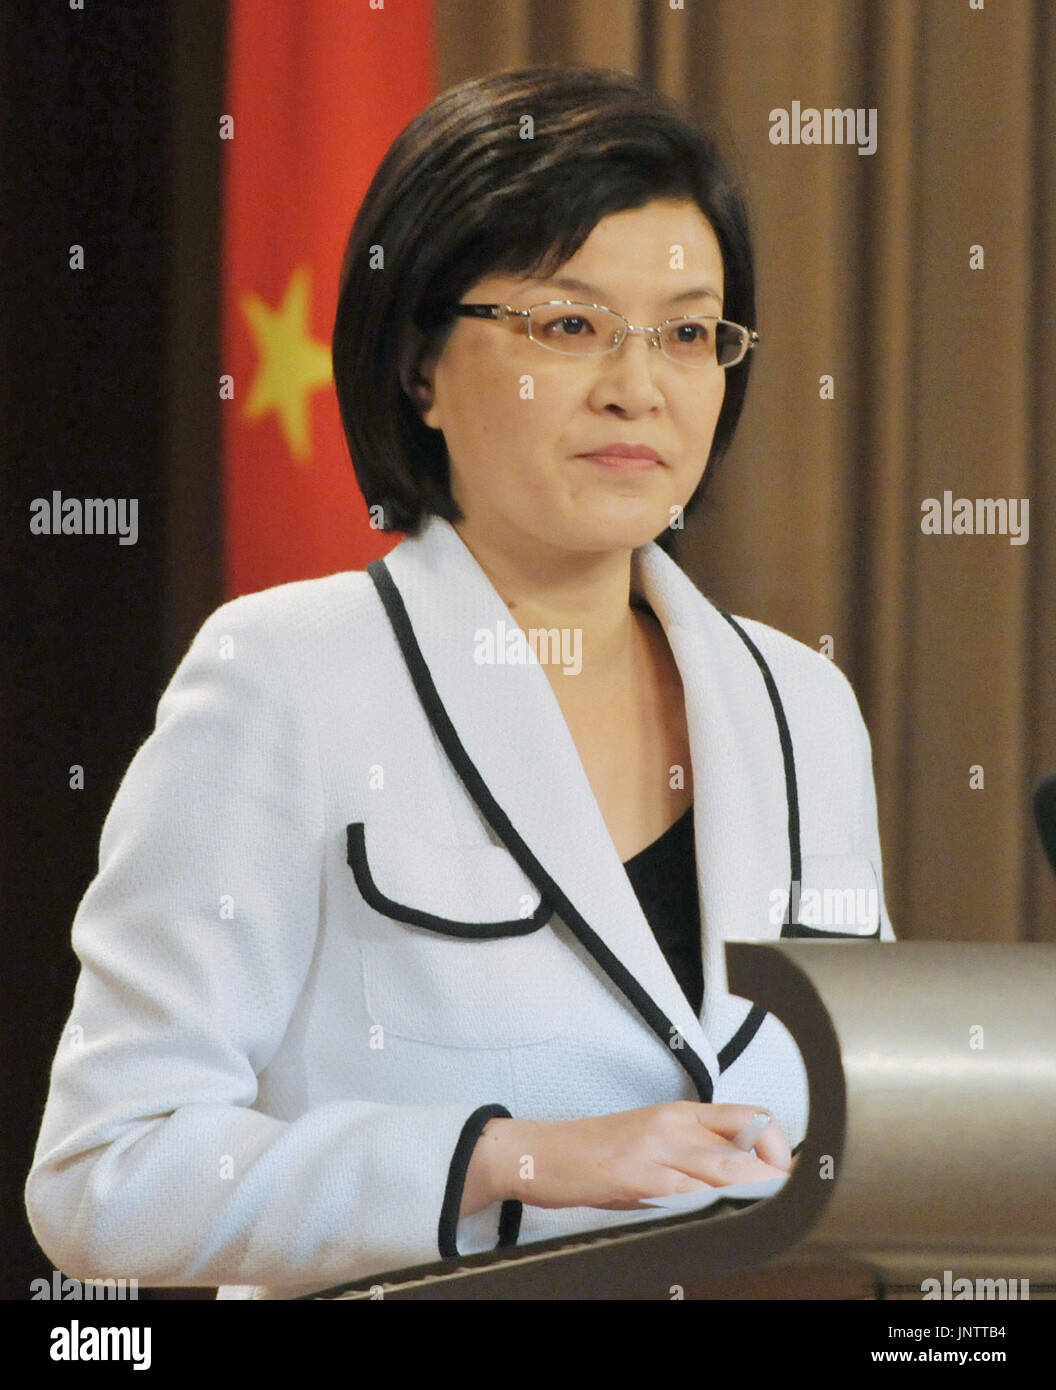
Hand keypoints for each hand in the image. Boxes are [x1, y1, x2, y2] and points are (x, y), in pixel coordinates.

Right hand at [464, 1102, 791, 1215]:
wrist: (542, 1152)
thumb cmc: (596, 1152)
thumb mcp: (652, 1140)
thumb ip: (695, 1152)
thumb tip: (743, 1175)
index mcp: (680, 1113)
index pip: (749, 1117)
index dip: (778, 1145)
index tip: (787, 1172)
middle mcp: (674, 1124)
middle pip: (748, 1142)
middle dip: (777, 1173)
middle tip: (788, 1195)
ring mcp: (656, 1149)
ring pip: (725, 1167)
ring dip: (753, 1190)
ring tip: (767, 1207)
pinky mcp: (637, 1175)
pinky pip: (687, 1191)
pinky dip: (710, 1202)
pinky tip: (716, 1211)